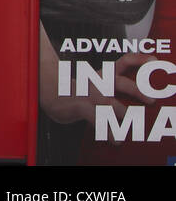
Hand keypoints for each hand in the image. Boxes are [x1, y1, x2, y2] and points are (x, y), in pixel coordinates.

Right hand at [38, 25, 153, 129]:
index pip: (123, 62)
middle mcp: (98, 82)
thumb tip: (144, 95)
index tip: (154, 60)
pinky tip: (115, 140)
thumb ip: (114, 87)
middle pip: (120, 82)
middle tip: (151, 100)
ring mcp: (88, 94)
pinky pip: (96, 118)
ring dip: (123, 114)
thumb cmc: (77, 92)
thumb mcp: (96, 84)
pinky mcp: (79, 106)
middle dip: (137, 90)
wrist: (47, 93)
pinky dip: (108, 130)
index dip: (139, 60)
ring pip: (110, 102)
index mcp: (104, 75)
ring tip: (131, 126)